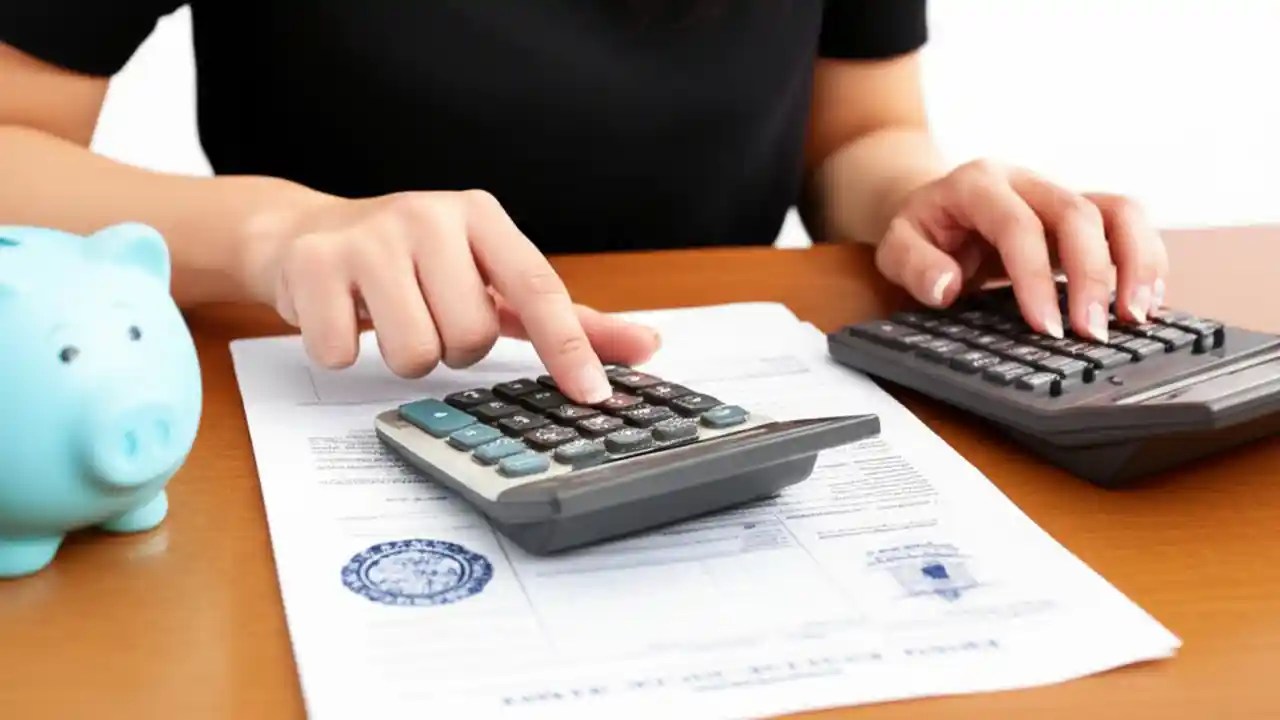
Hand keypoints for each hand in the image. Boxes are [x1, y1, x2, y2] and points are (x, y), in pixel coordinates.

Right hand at [241, 189, 659, 403]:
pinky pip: (347, 354)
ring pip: (415, 354)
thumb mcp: (489, 278)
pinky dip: (343, 350)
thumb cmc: (413, 263)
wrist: (302, 236)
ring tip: (388, 316)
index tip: (592, 396)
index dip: (568, 348)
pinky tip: (340, 315)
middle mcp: (428, 215)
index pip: (539, 288)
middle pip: (471, 336)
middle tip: (429, 315)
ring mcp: (367, 237)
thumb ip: (565, 317)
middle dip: (452, 347)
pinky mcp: (312, 265)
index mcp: (479, 216)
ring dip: (405, 355)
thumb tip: (646, 345)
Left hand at [873, 159, 1167, 340]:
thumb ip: (914, 266)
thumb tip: (945, 288)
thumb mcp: (895, 247)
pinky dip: (1145, 261)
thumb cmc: (922, 229)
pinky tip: (1145, 303)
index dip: (1035, 278)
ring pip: (1119, 210)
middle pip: (1078, 214)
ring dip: (1137, 262)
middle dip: (1093, 276)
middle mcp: (1027, 182)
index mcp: (979, 185)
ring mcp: (1059, 195)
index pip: (1018, 226)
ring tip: (1138, 317)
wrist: (936, 203)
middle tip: (1094, 333)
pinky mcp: (1082, 215)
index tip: (1046, 329)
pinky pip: (1127, 226)